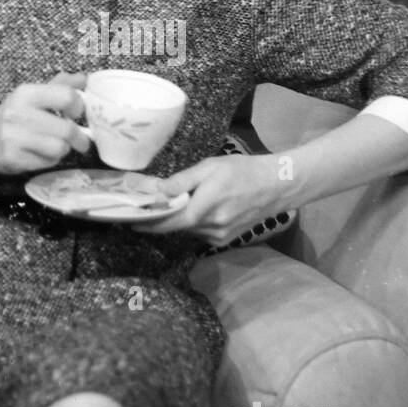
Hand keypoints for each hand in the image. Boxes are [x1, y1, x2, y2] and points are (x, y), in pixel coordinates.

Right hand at [0, 72, 90, 178]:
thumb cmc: (10, 117)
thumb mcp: (30, 96)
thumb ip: (58, 86)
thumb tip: (84, 78)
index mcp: (25, 93)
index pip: (66, 96)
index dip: (79, 107)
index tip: (78, 113)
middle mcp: (18, 113)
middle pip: (67, 129)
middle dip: (79, 137)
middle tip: (80, 139)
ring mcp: (14, 138)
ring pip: (60, 148)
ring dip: (64, 149)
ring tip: (56, 146)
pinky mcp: (14, 159)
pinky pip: (48, 162)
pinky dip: (50, 160)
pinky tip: (41, 154)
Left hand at [134, 153, 289, 243]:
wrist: (276, 185)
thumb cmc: (241, 171)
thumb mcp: (208, 168)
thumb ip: (182, 181)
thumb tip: (157, 190)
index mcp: (204, 210)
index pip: (169, 223)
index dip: (149, 224)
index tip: (131, 221)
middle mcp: (211, 229)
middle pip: (178, 226)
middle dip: (163, 216)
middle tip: (150, 204)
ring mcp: (221, 236)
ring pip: (190, 229)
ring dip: (180, 218)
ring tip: (175, 201)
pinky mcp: (228, 238)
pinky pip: (202, 231)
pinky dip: (194, 221)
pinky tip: (197, 206)